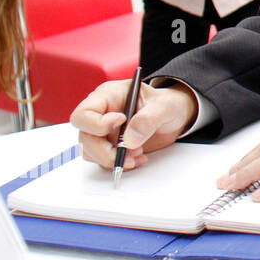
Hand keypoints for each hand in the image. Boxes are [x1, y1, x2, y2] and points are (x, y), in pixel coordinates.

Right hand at [70, 80, 197, 171]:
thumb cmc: (167, 105)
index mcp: (108, 96)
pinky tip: (138, 158)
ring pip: (91, 152)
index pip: (84, 113)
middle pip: (85, 137)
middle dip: (105, 151)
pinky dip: (120, 163)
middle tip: (129, 153)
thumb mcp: (164, 106)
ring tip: (138, 153)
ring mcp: (103, 131)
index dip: (98, 124)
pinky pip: (103, 160)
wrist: (175, 117)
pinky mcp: (109, 145)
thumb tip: (129, 140)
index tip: (121, 122)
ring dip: (113, 159)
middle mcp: (100, 114)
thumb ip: (148, 119)